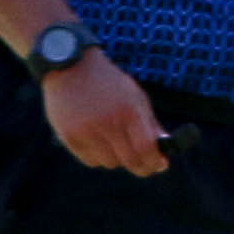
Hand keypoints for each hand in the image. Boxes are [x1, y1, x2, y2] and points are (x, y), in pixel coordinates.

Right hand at [44, 55, 170, 175]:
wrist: (70, 66)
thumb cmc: (108, 82)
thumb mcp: (134, 95)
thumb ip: (149, 123)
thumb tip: (163, 150)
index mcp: (128, 109)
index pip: (145, 148)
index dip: (154, 161)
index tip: (160, 165)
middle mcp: (107, 122)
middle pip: (128, 160)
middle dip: (141, 167)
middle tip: (144, 166)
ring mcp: (87, 131)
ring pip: (109, 163)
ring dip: (116, 158)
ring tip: (114, 143)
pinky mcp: (70, 137)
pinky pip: (90, 160)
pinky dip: (98, 156)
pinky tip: (97, 141)